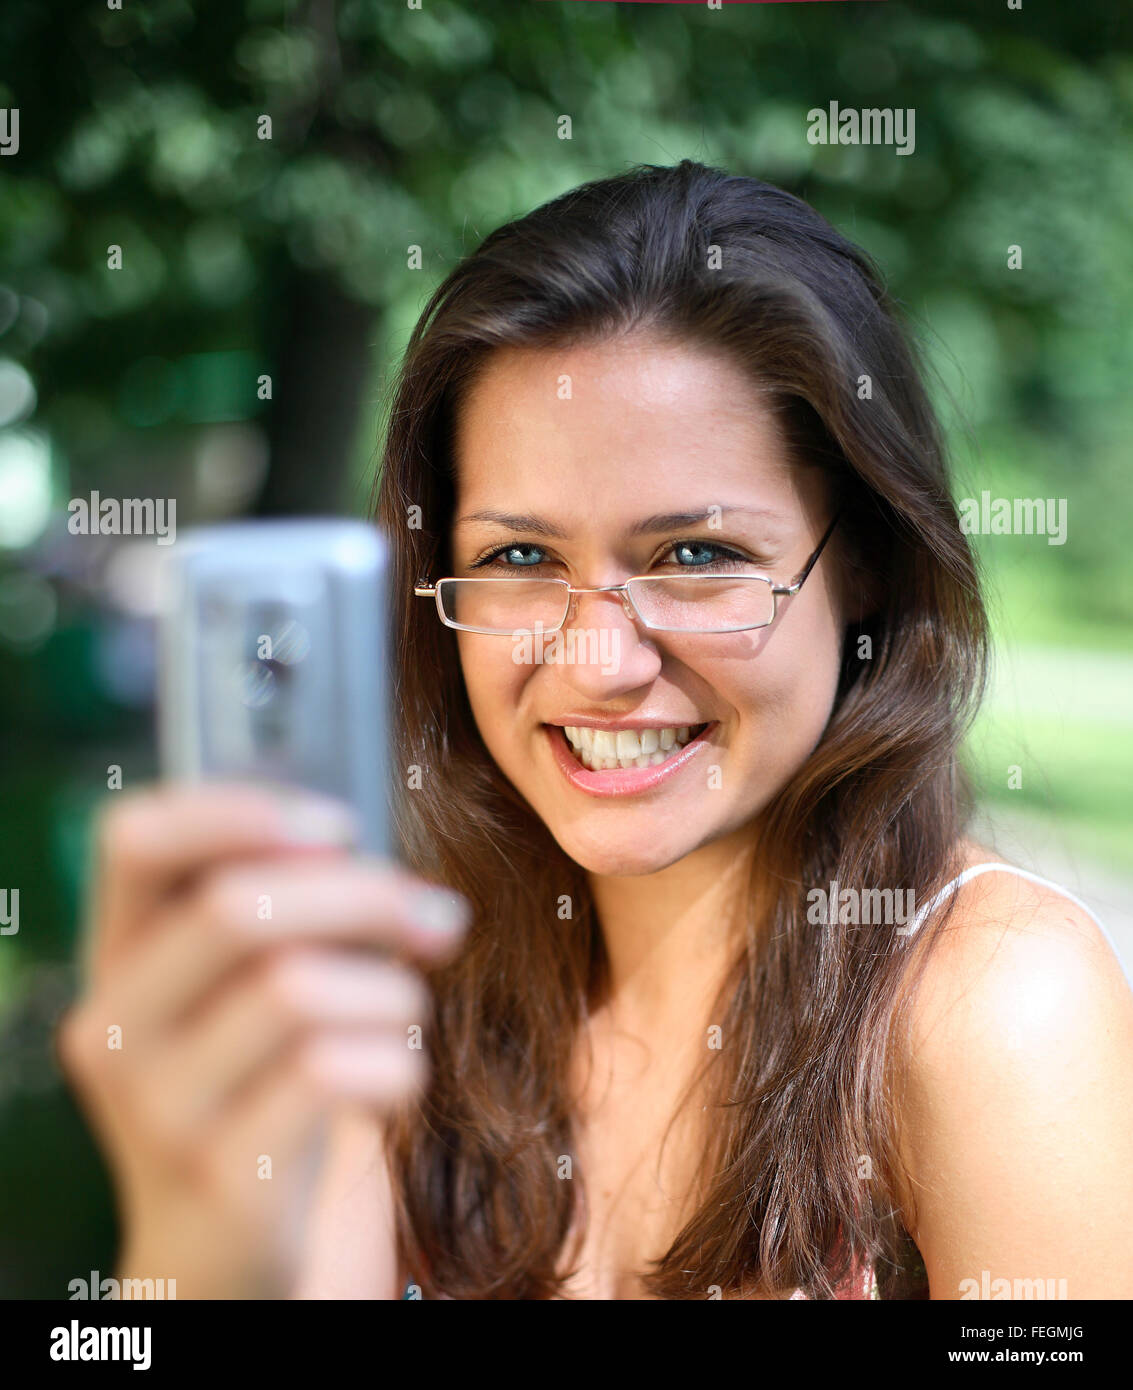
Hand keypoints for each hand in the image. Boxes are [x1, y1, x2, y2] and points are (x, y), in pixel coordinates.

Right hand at [55, 783, 466, 1297]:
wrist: (215, 1253)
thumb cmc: (251, 1085)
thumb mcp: (238, 999)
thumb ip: (284, 921)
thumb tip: (393, 876)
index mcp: (115, 959)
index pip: (135, 839)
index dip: (241, 809)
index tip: (339, 826)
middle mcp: (114, 1028)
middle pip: (238, 908)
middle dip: (365, 895)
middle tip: (438, 917)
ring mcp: (159, 1108)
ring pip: (298, 991)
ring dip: (391, 991)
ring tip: (406, 1012)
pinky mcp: (222, 1175)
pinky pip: (336, 1074)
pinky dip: (397, 1061)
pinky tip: (397, 1074)